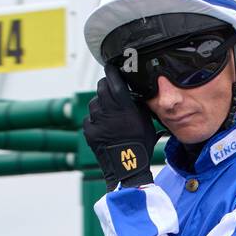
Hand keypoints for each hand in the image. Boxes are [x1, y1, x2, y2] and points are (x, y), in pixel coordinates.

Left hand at [82, 62, 158, 191]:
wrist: (127, 167)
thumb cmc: (141, 146)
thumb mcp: (147, 123)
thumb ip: (139, 107)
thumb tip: (133, 96)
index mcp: (125, 108)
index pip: (114, 81)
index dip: (111, 72)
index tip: (111, 67)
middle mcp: (109, 112)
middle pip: (101, 88)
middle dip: (104, 84)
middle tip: (108, 85)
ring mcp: (97, 122)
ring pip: (94, 103)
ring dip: (99, 103)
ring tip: (107, 110)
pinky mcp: (89, 132)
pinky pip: (88, 119)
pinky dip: (94, 120)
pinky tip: (102, 125)